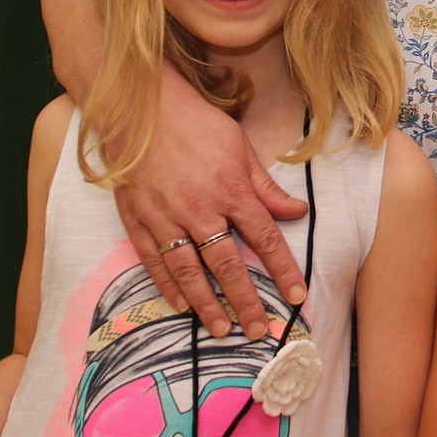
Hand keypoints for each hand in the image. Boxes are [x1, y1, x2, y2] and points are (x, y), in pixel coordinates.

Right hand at [112, 69, 307, 337]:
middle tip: (259, 330)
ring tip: (222, 329)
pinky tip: (180, 305)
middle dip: (247, 302)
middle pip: (228, 265)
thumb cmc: (196, 122)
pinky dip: (168, 286)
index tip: (298, 295)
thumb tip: (297, 210)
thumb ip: (266, 187)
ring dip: (208, 305)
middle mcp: (200, 209)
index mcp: (231, 190)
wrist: (141, 106)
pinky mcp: (138, 219)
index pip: (264, 239)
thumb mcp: (239, 147)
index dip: (283, 270)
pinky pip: (154, 261)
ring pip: (190, 271)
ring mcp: (166, 217)